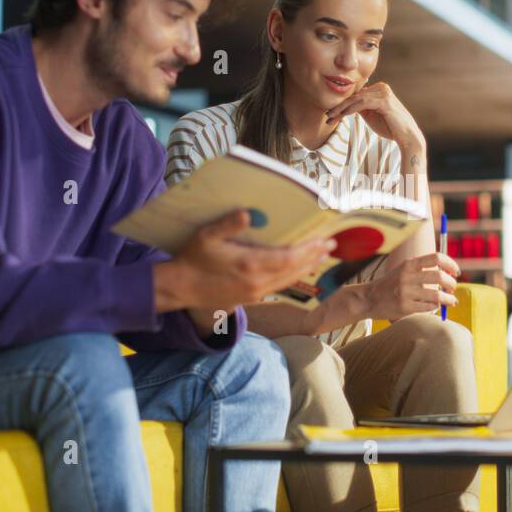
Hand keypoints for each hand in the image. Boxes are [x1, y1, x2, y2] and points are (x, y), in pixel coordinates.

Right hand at [156, 210, 334, 311]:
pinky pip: (279, 287)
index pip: (289, 258)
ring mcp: (255, 293)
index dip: (309, 249)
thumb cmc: (193, 259)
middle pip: (295, 270)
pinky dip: (293, 277)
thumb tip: (248, 213)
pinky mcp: (251, 298)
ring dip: (307, 267)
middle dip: (314, 256)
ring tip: (321, 256)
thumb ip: (228, 224)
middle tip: (331, 245)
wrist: (180, 288)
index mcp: (250, 265)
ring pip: (289, 280)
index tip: (324, 240)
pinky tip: (298, 271)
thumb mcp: (206, 236)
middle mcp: (257, 282)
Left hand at [324, 82, 424, 154]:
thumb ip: (361, 108)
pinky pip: (362, 103)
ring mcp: (383, 92)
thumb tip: (346, 106)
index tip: (329, 113)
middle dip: (339, 107)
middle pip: (354, 96)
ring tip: (330, 117)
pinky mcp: (384, 100)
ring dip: (341, 109)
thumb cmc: (389, 127)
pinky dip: (350, 110)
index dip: (342, 104)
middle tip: (327, 115)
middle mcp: (381, 87)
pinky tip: (341, 116)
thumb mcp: (371, 115)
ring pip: (356, 99)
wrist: (406, 136)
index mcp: (378, 89)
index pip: (356, 95)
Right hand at [363, 252, 459, 320]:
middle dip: (451, 284)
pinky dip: (436, 307)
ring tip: (452, 301)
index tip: (456, 272)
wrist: (368, 298)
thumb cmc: (391, 284)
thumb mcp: (403, 269)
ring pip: (437, 295)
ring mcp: (405, 292)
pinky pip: (429, 307)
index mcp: (409, 264)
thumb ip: (422, 269)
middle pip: (440, 277)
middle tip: (453, 288)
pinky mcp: (404, 307)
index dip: (451, 264)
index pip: (436, 258)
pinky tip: (435, 306)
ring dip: (449, 299)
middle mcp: (407, 276)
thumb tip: (448, 273)